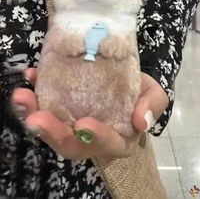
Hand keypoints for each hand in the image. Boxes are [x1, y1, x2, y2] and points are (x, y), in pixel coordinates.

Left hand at [12, 69, 167, 159]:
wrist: (128, 78)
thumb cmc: (142, 93)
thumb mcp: (154, 96)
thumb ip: (151, 107)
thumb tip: (140, 122)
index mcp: (118, 138)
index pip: (107, 144)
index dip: (95, 138)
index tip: (84, 125)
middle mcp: (92, 137)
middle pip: (71, 144)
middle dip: (53, 133)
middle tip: (36, 118)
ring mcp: (74, 123)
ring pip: (53, 127)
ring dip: (34, 114)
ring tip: (23, 97)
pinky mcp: (63, 107)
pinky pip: (47, 104)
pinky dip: (37, 93)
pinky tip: (32, 76)